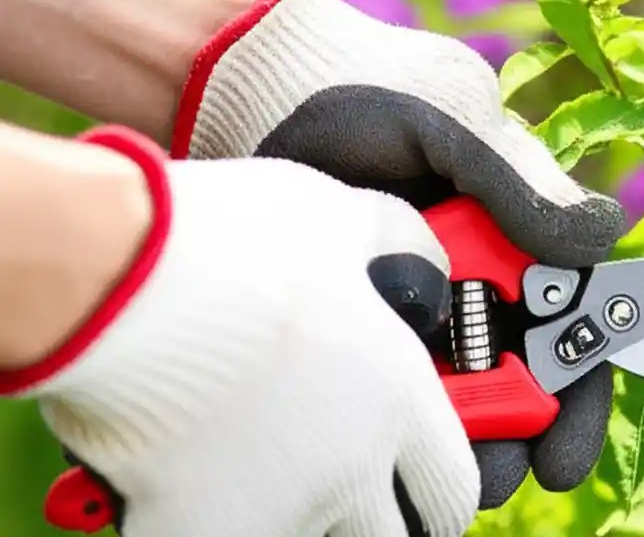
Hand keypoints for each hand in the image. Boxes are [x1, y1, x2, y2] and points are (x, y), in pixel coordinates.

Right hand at [3, 126, 478, 536]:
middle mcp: (350, 464)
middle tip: (338, 485)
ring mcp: (277, 508)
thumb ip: (394, 243)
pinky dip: (202, 518)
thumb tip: (422, 265)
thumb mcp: (337, 217)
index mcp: (396, 397)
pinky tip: (179, 477)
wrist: (111, 277)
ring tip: (252, 463)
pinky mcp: (197, 531)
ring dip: (289, 513)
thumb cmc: (224, 241)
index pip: (452, 488)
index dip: (438, 493)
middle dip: (370, 518)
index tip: (417, 487)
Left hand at [169, 0, 627, 507]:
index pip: (577, 323)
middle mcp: (477, 281)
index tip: (562, 451)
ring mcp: (415, 306)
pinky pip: (387, 384)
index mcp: (520, 235)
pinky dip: (395, 418)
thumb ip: (520, 184)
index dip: (578, 394)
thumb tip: (599, 242)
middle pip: (523, 382)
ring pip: (457, 397)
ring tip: (444, 467)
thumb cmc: (367, 91)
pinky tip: (382, 435)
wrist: (254, 87)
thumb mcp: (452, 126)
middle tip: (500, 476)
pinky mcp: (358, 321)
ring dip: (463, 441)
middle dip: (522, 438)